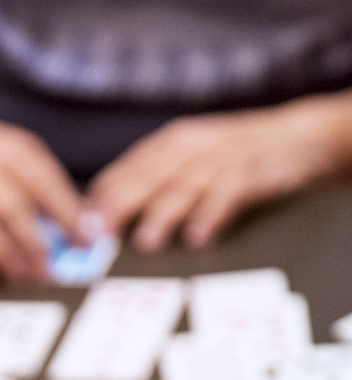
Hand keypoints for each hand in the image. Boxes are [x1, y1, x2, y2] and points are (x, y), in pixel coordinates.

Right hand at [0, 107, 90, 279]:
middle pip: (12, 208)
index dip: (67, 214)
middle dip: (36, 243)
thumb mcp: (18, 155)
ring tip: (25, 273)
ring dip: (8, 257)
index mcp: (7, 151)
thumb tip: (84, 227)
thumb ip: (49, 188)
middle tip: (52, 269)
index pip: (43, 181)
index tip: (84, 240)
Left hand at [89, 96, 351, 251]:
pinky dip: (213, 214)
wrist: (296, 138)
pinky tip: (200, 236)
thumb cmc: (234, 159)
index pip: (127, 170)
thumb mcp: (190, 161)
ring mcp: (222, 157)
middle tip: (104, 236)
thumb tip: (105, 217)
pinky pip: (229, 193)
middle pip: (149, 176)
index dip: (104, 198)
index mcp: (170, 144)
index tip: (83, 227)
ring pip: (186, 184)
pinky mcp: (253, 171)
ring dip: (165, 214)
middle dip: (124, 205)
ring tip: (147, 241)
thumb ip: (154, 183)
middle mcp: (192, 147)